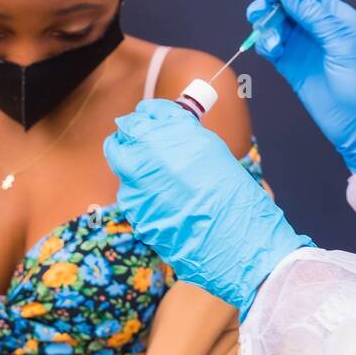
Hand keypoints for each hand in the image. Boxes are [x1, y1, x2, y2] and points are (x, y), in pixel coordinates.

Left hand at [103, 99, 311, 320]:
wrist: (236, 239)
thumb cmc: (233, 193)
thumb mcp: (211, 150)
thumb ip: (182, 135)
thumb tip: (165, 125)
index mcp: (169, 135)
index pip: (142, 115)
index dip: (146, 118)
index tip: (150, 121)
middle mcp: (147, 158)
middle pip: (119, 142)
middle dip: (129, 143)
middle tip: (143, 147)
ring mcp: (136, 188)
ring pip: (124, 173)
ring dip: (137, 172)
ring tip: (165, 182)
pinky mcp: (136, 215)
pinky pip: (133, 199)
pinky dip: (144, 196)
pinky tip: (168, 203)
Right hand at [247, 0, 355, 173]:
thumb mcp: (341, 42)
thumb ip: (314, 13)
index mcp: (334, 15)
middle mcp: (317, 26)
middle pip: (285, 4)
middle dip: (269, 5)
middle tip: (259, 13)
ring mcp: (302, 45)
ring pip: (275, 23)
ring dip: (266, 26)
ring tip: (271, 40)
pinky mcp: (290, 64)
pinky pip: (271, 45)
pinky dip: (265, 44)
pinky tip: (271, 51)